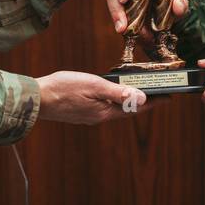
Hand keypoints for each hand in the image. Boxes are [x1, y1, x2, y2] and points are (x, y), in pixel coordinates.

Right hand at [36, 71, 150, 123]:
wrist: (35, 99)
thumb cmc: (63, 88)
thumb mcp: (94, 85)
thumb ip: (118, 93)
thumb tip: (142, 98)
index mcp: (105, 113)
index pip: (136, 109)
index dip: (153, 103)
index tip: (168, 98)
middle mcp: (99, 118)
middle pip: (127, 111)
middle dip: (143, 103)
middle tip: (157, 94)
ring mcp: (88, 117)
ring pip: (114, 110)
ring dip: (127, 103)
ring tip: (138, 94)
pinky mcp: (80, 113)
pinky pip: (103, 109)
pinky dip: (113, 102)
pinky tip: (111, 95)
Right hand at [106, 0, 188, 40]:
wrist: (169, 24)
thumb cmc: (172, 6)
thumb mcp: (180, 5)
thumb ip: (181, 3)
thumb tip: (177, 4)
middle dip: (116, 8)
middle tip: (122, 23)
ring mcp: (124, 5)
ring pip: (114, 7)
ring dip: (117, 19)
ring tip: (123, 30)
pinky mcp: (122, 18)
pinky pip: (118, 22)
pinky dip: (125, 29)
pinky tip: (131, 35)